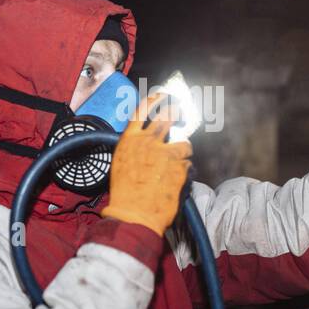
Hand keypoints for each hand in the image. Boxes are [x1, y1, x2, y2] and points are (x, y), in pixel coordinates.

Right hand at [100, 94, 191, 236]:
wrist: (134, 214)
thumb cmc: (124, 194)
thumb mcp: (121, 165)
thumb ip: (134, 150)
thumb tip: (146, 146)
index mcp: (130, 141)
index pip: (142, 111)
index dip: (154, 99)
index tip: (162, 94)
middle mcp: (148, 142)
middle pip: (167, 117)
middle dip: (176, 113)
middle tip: (181, 113)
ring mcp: (166, 152)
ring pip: (183, 142)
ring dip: (183, 149)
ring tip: (178, 161)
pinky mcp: (180, 166)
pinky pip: (188, 162)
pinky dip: (185, 170)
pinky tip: (177, 180)